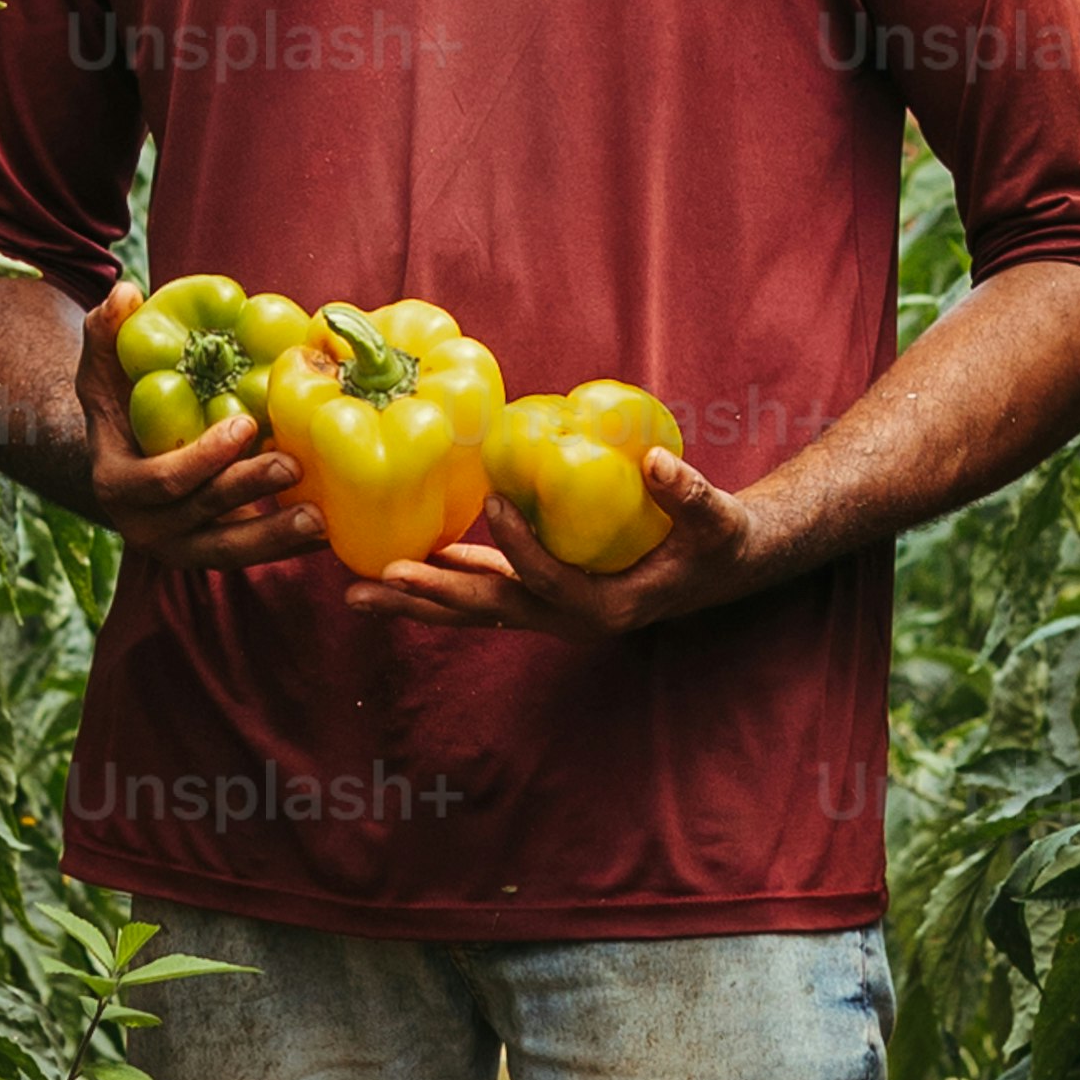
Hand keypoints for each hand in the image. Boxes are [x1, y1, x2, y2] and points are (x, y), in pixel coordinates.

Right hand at [78, 283, 321, 571]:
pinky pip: (254, 557)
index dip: (203, 458)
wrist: (123, 459)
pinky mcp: (215, 554)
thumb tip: (126, 291)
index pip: (161, 480)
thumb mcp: (104, 368)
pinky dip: (290, 546)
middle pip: (202, 517)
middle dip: (248, 491)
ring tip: (322, 518)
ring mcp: (182, 549)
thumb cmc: (118, 402)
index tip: (245, 425)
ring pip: (232, 550)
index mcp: (117, 486)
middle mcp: (146, 528)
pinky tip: (331, 530)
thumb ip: (107, 332)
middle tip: (294, 464)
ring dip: (277, 536)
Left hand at [342, 445, 769, 640]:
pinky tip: (416, 564)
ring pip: (476, 609)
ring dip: (419, 599)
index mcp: (609, 608)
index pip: (551, 584)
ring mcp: (553, 612)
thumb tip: (655, 460)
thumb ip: (687, 493)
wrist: (718, 568)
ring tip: (360, 593)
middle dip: (429, 597)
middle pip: (490, 611)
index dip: (522, 550)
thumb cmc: (718, 540)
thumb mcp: (714, 518)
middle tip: (372, 583)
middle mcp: (572, 619)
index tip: (495, 505)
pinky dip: (448, 580)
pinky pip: (486, 593)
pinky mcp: (543, 596)